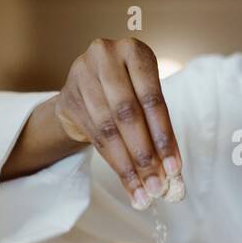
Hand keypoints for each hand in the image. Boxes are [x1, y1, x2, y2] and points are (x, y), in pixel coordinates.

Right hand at [54, 37, 181, 209]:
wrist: (87, 87)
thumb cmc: (129, 91)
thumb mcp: (146, 96)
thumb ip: (159, 127)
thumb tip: (173, 171)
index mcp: (134, 51)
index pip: (152, 99)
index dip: (164, 136)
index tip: (174, 169)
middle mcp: (105, 56)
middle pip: (127, 115)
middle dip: (145, 155)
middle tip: (157, 186)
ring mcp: (81, 75)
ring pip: (109, 129)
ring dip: (128, 166)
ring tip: (144, 192)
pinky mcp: (67, 97)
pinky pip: (95, 137)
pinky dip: (114, 164)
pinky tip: (128, 182)